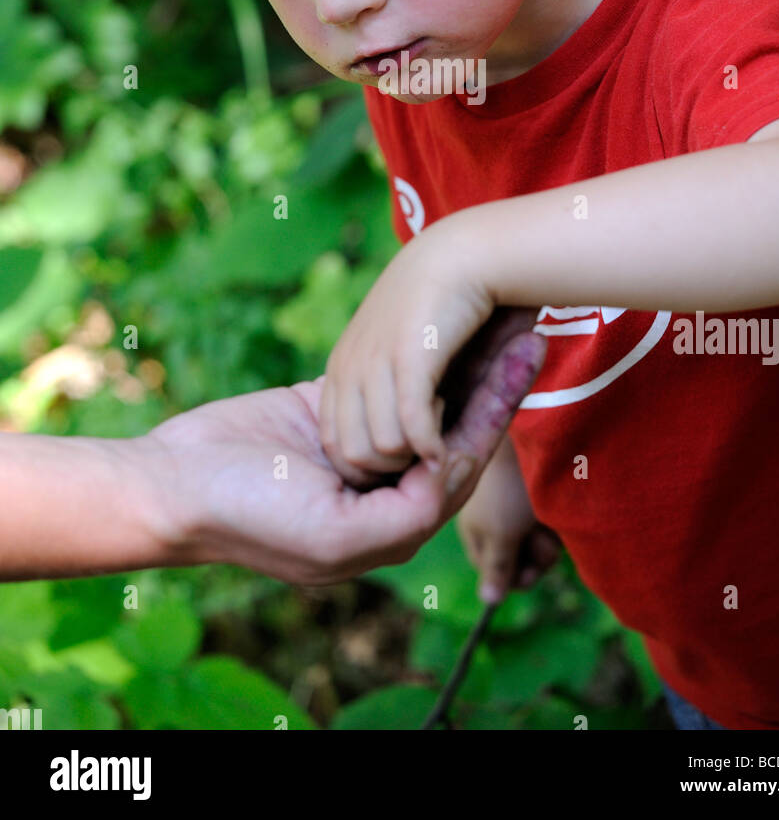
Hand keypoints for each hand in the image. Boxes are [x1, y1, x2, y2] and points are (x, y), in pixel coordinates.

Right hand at [145, 312, 546, 585]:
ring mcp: (360, 450)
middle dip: (492, 380)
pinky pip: (386, 385)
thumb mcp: (334, 538)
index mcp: (394, 523)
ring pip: (425, 403)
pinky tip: (445, 328)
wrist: (172, 484)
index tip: (524, 356)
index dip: (497, 409)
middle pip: (453, 428)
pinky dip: (417, 358)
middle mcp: (385, 488)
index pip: (462, 460)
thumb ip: (403, 516)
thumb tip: (449, 476)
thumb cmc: (247, 516)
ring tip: (497, 317)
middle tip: (527, 325)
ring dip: (461, 363)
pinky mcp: (330, 415)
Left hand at [319, 214, 495, 485]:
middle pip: (350, 455)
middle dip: (388, 470)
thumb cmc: (444, 304)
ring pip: (379, 449)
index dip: (367, 465)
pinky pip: (409, 430)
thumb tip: (394, 439)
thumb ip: (387, 387)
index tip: (404, 461)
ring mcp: (375, 362)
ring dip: (411, 457)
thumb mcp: (398, 346)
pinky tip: (444, 449)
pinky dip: (429, 449)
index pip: (333, 441)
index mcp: (343, 364)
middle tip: (422, 457)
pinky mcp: (408, 359)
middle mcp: (349, 366)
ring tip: (438, 436)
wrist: (463, 253)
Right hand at [457, 433, 560, 602]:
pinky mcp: (542, 495)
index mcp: (478, 534)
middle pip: (524, 562)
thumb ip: (497, 568)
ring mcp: (521, 508)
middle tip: (541, 535)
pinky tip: (560, 506)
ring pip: (543, 544)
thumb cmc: (509, 486)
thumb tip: (489, 601)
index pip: (498, 575)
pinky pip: (555, 523)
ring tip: (550, 515)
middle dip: (538, 555)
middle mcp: (499, 523)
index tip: (528, 565)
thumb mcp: (500, 532)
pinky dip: (560, 520)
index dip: (517, 576)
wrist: (531, 432)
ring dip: (551, 537)